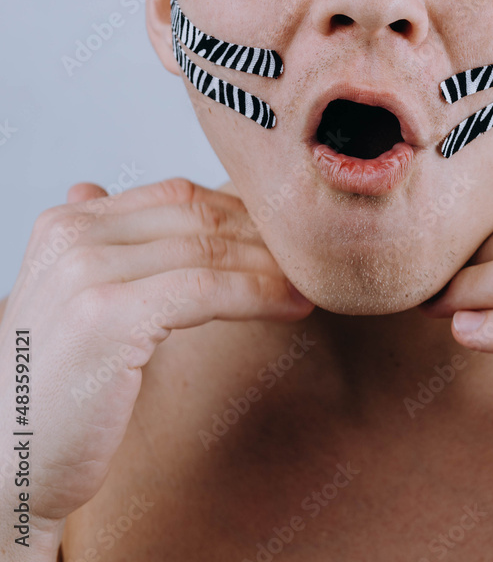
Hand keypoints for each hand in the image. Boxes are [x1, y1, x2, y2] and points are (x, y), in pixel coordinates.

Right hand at [0, 177, 313, 545]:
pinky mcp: (109, 317)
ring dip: (268, 266)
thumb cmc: (48, 390)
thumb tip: (94, 185)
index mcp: (65, 225)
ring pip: (207, 251)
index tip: (277, 237)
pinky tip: (289, 306)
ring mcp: (85, 273)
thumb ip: (88, 245)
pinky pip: (206, 291)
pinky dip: (257, 294)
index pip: (173, 195)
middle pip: (195, 216)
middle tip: (303, 259)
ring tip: (304, 283)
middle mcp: (72, 237)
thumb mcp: (64, 301)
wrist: (4, 466)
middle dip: (258, 236)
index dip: (236, 213)